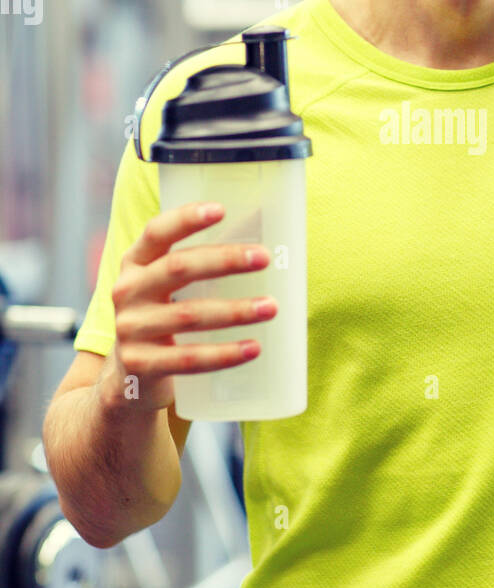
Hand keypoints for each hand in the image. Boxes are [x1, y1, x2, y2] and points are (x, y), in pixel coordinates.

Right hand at [100, 202, 276, 412]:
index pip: (156, 232)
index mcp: (135, 263)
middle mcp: (127, 291)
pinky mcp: (140, 364)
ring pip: (189, 315)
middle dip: (225, 261)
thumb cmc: (163, 317)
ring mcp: (130, 329)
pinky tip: (253, 348)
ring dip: (236, 310)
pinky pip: (189, 358)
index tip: (221, 210)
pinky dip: (225, 354)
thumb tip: (262, 239)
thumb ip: (201, 265)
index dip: (186, 219)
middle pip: (178, 268)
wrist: (127, 377)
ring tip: (271, 307)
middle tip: (265, 258)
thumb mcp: (168, 287)